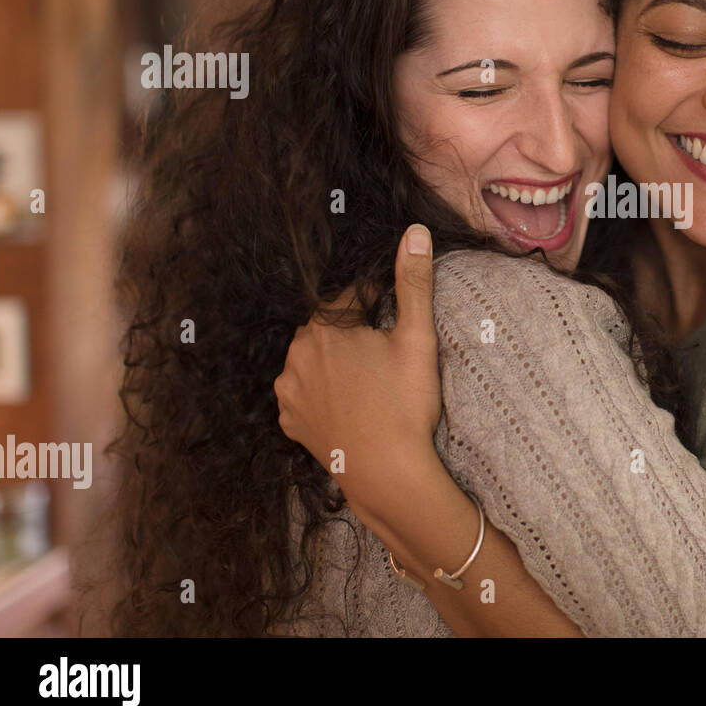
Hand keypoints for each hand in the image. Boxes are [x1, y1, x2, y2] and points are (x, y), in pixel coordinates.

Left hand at [275, 224, 441, 496]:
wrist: (387, 475)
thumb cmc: (404, 404)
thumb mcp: (417, 338)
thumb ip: (413, 281)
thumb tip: (414, 230)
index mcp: (324, 328)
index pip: (351, 297)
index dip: (378, 306)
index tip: (395, 327)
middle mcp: (295, 355)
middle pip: (329, 328)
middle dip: (354, 334)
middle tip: (387, 358)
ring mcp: (289, 391)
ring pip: (315, 360)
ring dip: (337, 363)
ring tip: (371, 385)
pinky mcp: (291, 422)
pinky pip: (306, 394)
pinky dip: (324, 394)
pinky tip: (351, 406)